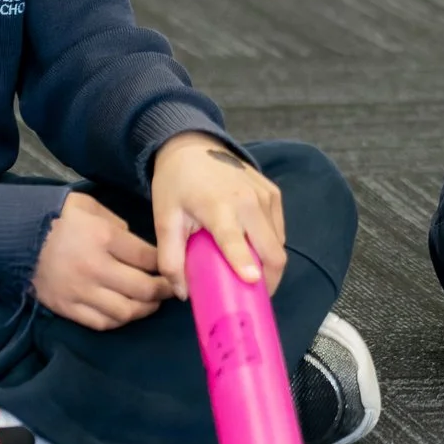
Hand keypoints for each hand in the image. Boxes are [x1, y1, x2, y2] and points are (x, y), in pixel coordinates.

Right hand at [31, 192, 167, 330]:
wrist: (13, 234)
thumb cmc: (56, 215)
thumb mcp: (90, 206)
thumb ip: (117, 224)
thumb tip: (135, 243)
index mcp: (104, 238)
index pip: (148, 258)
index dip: (166, 265)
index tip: (173, 267)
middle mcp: (95, 268)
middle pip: (142, 288)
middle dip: (163, 291)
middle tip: (170, 289)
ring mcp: (79, 291)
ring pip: (125, 311)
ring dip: (145, 310)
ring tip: (152, 303)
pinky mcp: (66, 307)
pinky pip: (101, 322)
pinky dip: (119, 321)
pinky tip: (127, 313)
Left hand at [150, 132, 285, 298]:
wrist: (193, 146)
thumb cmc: (176, 184)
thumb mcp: (164, 219)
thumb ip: (170, 258)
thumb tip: (183, 294)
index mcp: (219, 207)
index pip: (236, 240)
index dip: (245, 263)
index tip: (254, 283)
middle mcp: (249, 201)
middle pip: (273, 250)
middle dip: (270, 279)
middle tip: (256, 298)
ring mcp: (266, 196)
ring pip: (279, 242)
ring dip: (270, 263)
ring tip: (253, 276)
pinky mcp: (274, 193)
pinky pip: (279, 229)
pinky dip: (271, 245)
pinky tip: (254, 250)